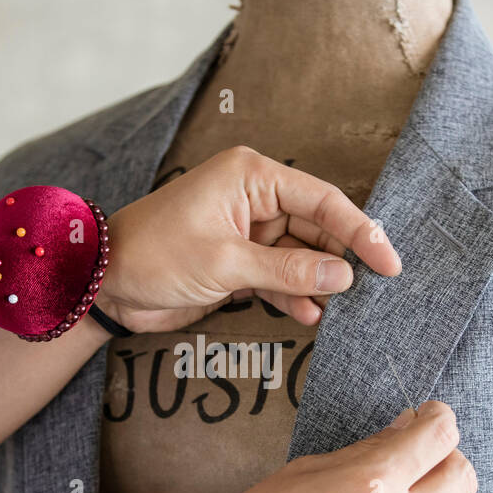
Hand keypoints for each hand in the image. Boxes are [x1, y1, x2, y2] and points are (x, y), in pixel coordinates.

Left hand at [94, 146, 400, 333]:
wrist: (105, 285)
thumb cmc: (155, 255)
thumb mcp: (226, 263)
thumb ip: (288, 269)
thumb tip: (343, 275)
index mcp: (252, 177)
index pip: (323, 200)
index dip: (360, 230)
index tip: (388, 262)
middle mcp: (254, 198)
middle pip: (317, 226)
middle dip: (341, 259)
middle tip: (371, 291)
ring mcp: (246, 232)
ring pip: (301, 255)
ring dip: (319, 282)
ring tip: (342, 310)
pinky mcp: (238, 262)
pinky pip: (280, 276)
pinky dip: (295, 295)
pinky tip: (310, 316)